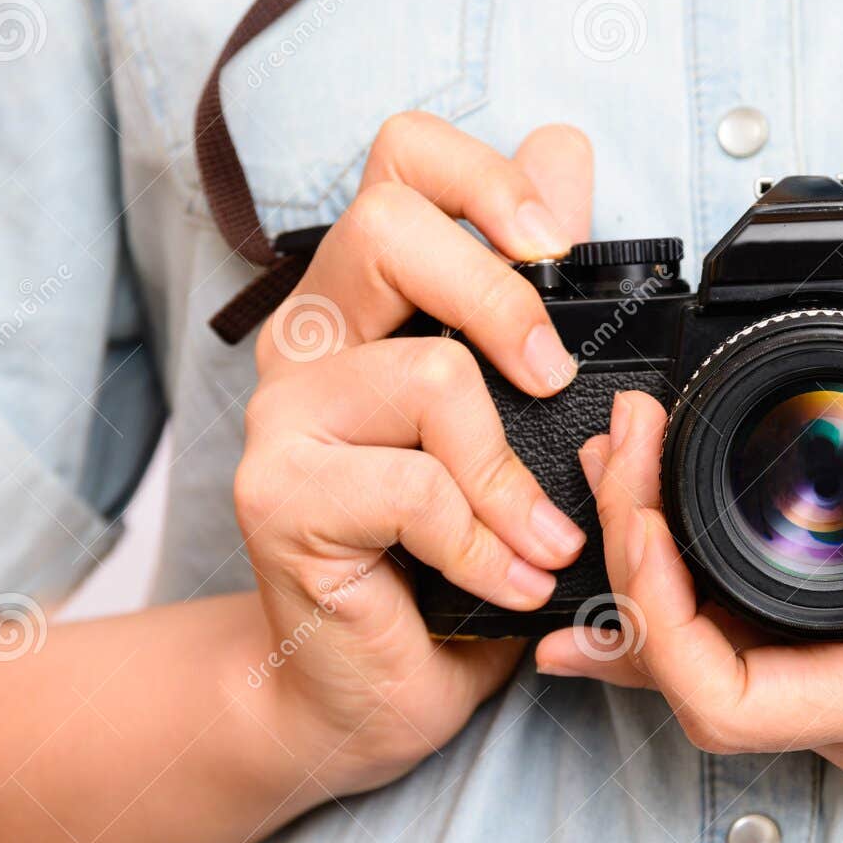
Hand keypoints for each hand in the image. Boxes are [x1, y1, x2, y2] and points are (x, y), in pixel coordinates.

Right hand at [236, 112, 593, 793]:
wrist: (367, 686)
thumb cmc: (447, 556)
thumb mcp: (516, 423)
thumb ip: (531, 295)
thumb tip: (565, 156)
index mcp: (370, 303)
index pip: (402, 160)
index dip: (485, 176)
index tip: (557, 248)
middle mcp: (313, 340)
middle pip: (388, 225)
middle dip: (504, 301)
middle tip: (556, 385)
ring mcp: (284, 416)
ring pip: (429, 373)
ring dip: (512, 475)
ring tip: (543, 543)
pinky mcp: (277, 497)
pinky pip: (416, 488)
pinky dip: (486, 543)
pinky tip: (510, 582)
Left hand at [536, 242, 842, 788]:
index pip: (718, 697)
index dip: (650, 603)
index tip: (647, 499)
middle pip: (691, 680)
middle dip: (633, 567)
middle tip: (628, 450)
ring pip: (721, 681)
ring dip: (660, 588)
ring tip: (632, 482)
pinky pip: (765, 672)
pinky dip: (702, 614)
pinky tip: (669, 568)